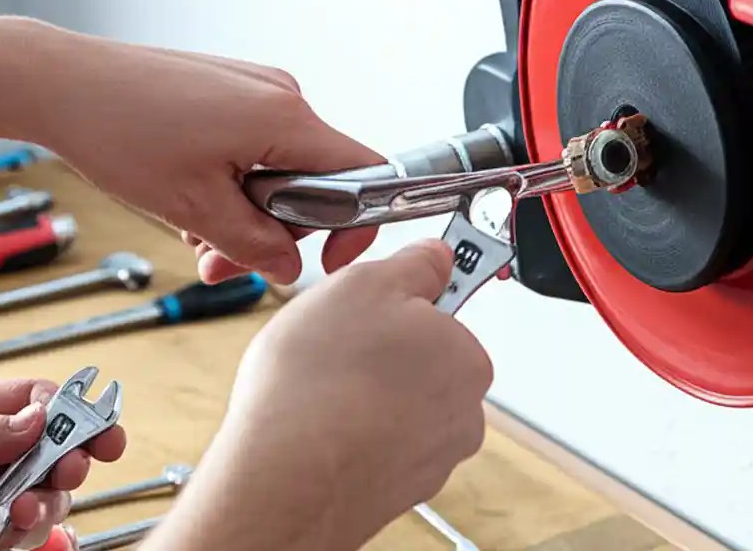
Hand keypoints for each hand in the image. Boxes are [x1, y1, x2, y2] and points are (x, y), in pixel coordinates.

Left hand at [0, 378, 125, 550]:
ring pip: (40, 497)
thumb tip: (37, 421)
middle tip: (75, 466)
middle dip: (72, 458)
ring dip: (47, 502)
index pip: (34, 403)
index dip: (72, 411)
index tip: (96, 426)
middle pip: (50, 451)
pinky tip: (22, 531)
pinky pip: (14, 539)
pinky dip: (28, 537)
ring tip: (26, 509)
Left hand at [23, 23, 383, 284]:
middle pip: (315, 180)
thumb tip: (290, 266)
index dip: (356, 225)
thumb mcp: (193, 208)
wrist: (60, 82)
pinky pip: (256, 147)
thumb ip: (255, 245)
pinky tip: (190, 197)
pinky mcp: (231, 90)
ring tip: (193, 232)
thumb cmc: (118, 129)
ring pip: (280, 169)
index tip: (326, 258)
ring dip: (246, 212)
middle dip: (275, 230)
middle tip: (224, 261)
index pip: (365, 174)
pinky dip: (232, 183)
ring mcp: (256, 89)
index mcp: (285, 117)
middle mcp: (281, 95)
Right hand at [141, 240, 492, 550]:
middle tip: (332, 350)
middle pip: (419, 364)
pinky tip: (316, 429)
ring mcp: (430, 459)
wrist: (284, 482)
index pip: (440, 316)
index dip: (393, 308)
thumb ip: (413, 264)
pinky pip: (373, 447)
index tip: (364, 312)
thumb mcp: (366, 283)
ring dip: (360, 397)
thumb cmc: (321, 386)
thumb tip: (436, 258)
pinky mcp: (395, 493)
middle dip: (378, 354)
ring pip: (394, 408)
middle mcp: (462, 414)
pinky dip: (349, 436)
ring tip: (317, 393)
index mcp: (468, 357)